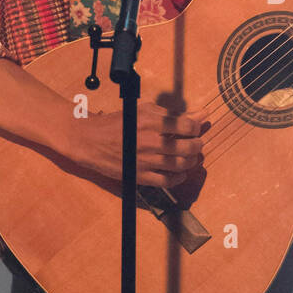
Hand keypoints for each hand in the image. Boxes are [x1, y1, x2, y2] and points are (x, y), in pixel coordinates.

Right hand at [64, 101, 209, 186]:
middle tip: (195, 143)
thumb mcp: (146, 111)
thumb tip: (201, 114)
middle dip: (198, 145)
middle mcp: (150, 141)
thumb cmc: (120, 123)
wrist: (92, 140)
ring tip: (189, 156)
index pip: (188, 126)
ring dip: (191, 161)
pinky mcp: (140, 176)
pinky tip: (179, 172)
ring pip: (181, 165)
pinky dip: (178, 178)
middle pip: (188, 147)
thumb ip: (174, 114)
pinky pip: (167, 181)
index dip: (196, 127)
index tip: (194, 128)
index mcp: (152, 121)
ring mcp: (146, 160)